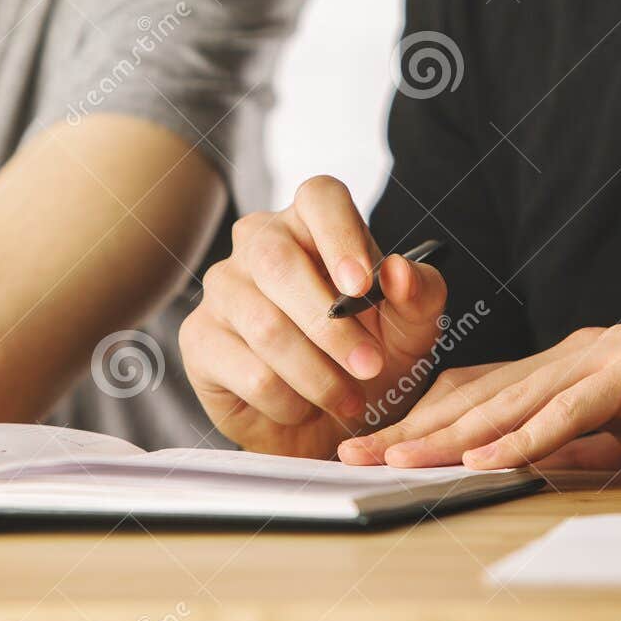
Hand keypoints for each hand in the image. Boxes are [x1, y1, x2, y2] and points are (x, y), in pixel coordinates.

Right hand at [180, 176, 447, 457]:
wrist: (330, 423)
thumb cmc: (370, 356)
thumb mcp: (412, 329)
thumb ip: (421, 295)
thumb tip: (398, 270)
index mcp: (312, 223)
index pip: (319, 197)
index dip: (340, 235)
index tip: (362, 287)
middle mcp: (258, 244)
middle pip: (277, 261)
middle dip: (331, 325)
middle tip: (370, 367)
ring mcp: (222, 288)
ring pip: (265, 326)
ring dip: (317, 374)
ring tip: (349, 400)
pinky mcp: (199, 338)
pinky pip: (248, 371)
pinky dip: (288, 401)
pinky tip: (303, 406)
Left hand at [339, 324, 620, 470]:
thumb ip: (573, 445)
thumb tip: (512, 464)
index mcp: (573, 362)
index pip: (480, 390)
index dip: (422, 418)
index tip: (374, 447)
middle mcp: (582, 349)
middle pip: (480, 392)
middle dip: (413, 427)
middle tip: (356, 454)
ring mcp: (610, 354)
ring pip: (513, 398)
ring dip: (452, 434)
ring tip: (399, 460)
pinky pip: (571, 410)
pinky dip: (524, 435)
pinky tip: (484, 457)